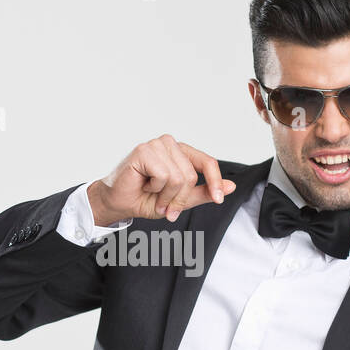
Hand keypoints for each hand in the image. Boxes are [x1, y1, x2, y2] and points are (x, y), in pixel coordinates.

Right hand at [88, 134, 236, 225]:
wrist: (119, 203)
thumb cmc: (145, 199)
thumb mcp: (181, 200)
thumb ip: (204, 192)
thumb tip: (230, 187)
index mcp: (181, 152)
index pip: (207, 162)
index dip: (215, 181)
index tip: (219, 199)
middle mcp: (170, 144)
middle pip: (191, 175)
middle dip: (179, 198)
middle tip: (165, 205)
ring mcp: (157, 145)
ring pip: (178, 177)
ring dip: (166, 195)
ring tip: (153, 195)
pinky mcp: (144, 150)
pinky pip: (164, 176)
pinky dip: (155, 188)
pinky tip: (144, 185)